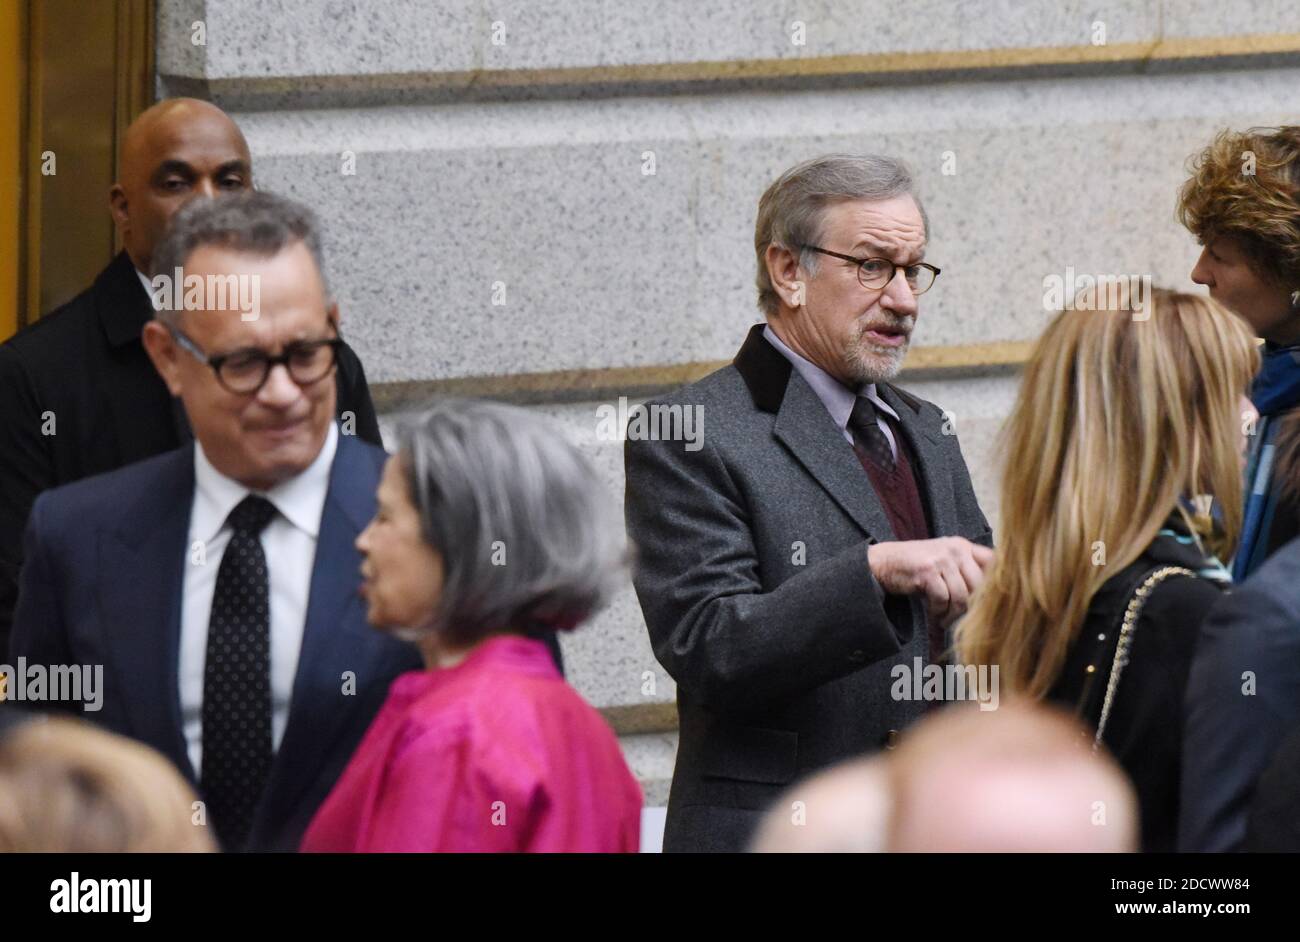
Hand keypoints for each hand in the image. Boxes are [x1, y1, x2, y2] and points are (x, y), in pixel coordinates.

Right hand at [867, 537, 993, 626]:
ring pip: (962, 596)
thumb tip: (992, 598)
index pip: (993, 563)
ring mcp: (941, 558)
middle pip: (980, 586)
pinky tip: (933, 613)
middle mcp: (956, 549)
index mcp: (963, 546)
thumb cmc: (916, 567)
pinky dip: (938, 612)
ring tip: (944, 619)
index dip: (995, 585)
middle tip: (960, 617)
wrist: (883, 563)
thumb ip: (966, 571)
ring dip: (952, 614)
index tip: (989, 603)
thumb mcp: (945, 561)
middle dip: (970, 607)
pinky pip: (942, 599)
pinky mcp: (927, 571)